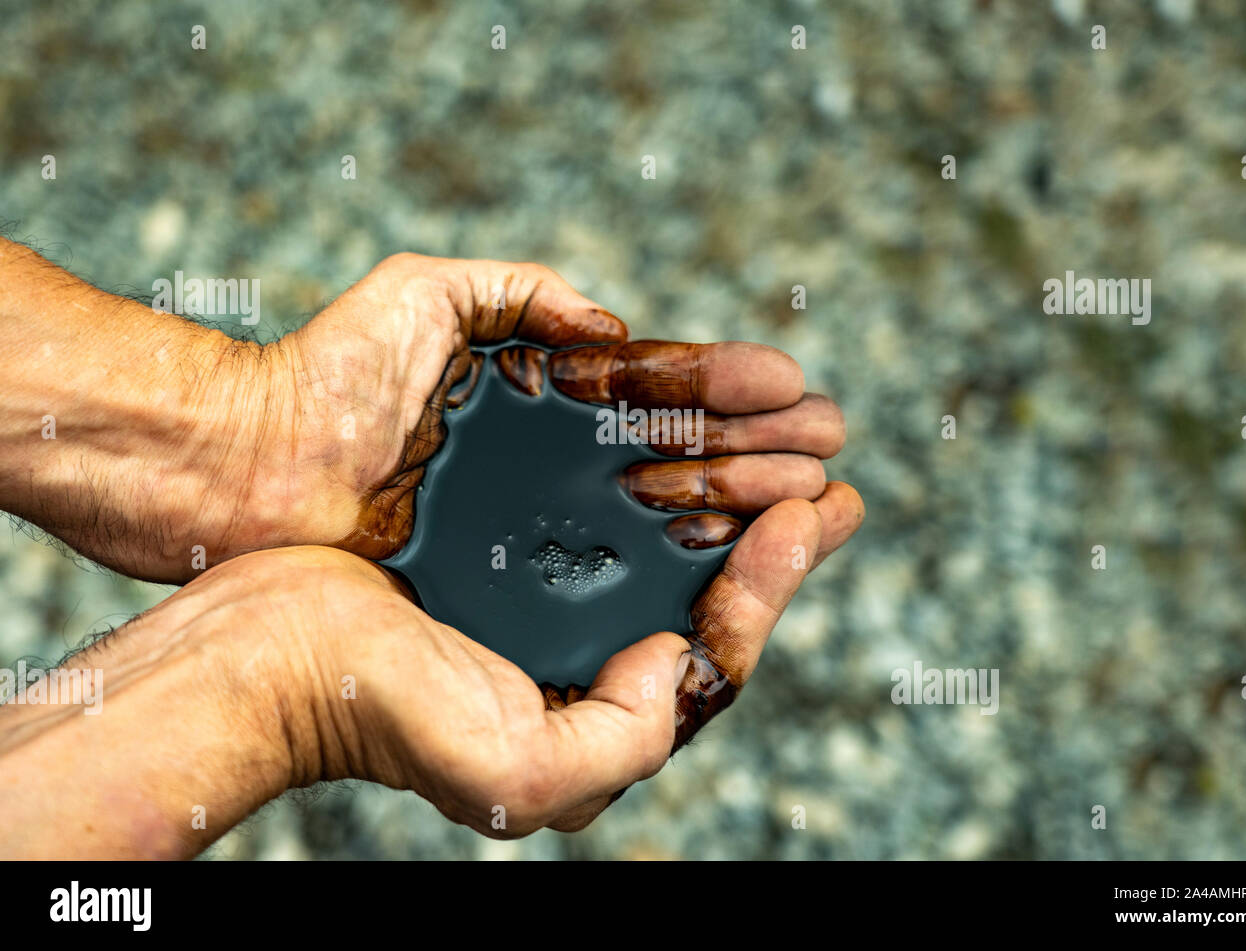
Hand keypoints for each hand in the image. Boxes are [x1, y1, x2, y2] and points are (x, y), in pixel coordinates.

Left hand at [0, 245, 845, 581]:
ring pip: (670, 512)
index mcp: (539, 407)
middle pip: (682, 455)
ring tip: (818, 487)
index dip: (726, 388)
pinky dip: (696, 552)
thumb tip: (614, 328)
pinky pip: (625, 566)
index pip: (657, 394)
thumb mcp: (427, 296)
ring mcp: (540, 531)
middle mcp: (551, 474)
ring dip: (751, 496)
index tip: (790, 384)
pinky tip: (754, 540)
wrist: (252, 467)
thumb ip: (522, 292)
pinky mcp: (522, 585)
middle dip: (763, 446)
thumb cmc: (328, 378)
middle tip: (830, 440)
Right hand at [0, 483, 859, 855]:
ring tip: (788, 414)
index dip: (778, 580)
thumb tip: (685, 657)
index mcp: (597, 693)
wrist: (264, 647)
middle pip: (699, 570)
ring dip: (723, 458)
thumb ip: (628, 739)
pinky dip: (640, 425)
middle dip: (772, 511)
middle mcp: (576, 630)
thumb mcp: (525, 773)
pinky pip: (586, 462)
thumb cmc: (381, 710)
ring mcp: (538, 567)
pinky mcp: (497, 507)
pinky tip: (680, 403)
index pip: (715, 643)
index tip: (824, 513)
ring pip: (656, 509)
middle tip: (833, 454)